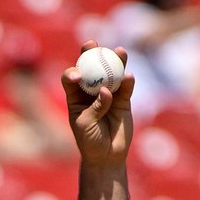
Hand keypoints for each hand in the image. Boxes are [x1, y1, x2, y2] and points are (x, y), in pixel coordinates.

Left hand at [61, 40, 134, 167]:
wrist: (106, 155)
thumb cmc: (89, 141)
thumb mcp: (86, 124)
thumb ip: (95, 107)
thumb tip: (107, 90)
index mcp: (75, 96)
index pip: (71, 78)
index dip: (72, 72)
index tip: (77, 76)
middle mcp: (90, 91)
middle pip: (90, 68)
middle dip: (90, 54)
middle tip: (93, 44)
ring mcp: (108, 94)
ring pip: (111, 73)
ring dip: (115, 61)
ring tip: (119, 51)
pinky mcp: (123, 100)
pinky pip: (126, 87)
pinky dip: (127, 81)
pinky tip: (128, 76)